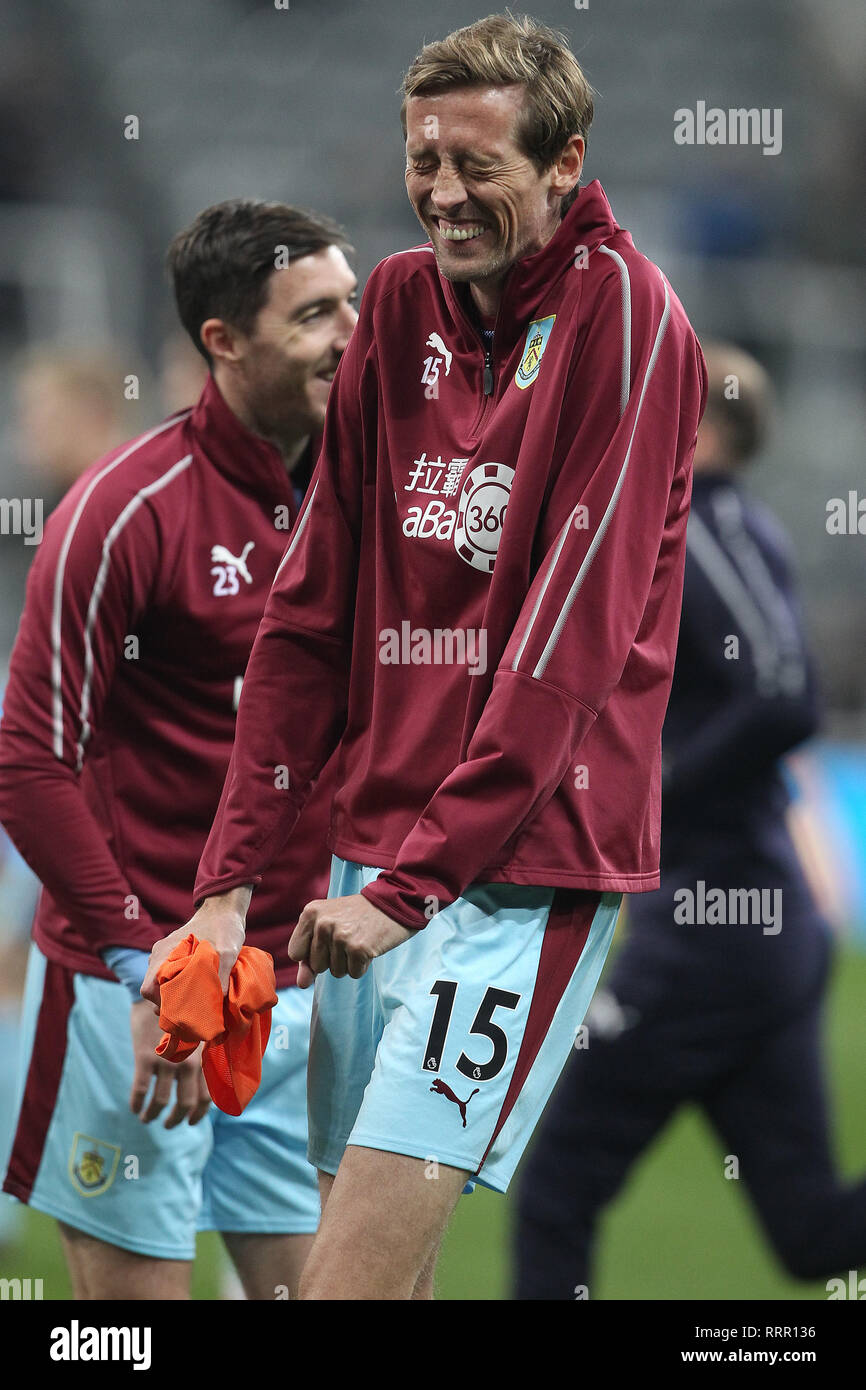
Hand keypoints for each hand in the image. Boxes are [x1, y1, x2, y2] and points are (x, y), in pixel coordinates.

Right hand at [129, 1000, 210, 1127]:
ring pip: (162, 1101)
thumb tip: (205, 1089)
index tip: (190, 1121)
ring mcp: (167, 1059)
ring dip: (153, 1115)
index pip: (208, 1096)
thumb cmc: (177, 1016)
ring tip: (146, 1119)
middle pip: (186, 1103)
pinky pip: (140, 1090)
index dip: (199, 1114)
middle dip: (176, 1120)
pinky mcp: (145, 1057)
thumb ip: (202, 1059)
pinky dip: (137, 1104)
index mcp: (204, 1057)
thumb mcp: (196, 1035)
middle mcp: (190, 1061)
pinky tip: (134, 1108)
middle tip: (168, 1125)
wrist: (154, 993)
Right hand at [140, 887, 250, 1005]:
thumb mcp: (227, 952)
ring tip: (195, 1002)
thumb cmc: (223, 928)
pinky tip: (196, 989)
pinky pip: (169, 976)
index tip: (182, 1010)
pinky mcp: (172, 955)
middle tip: (192, 1010)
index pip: (149, 989)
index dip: (162, 1004)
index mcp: (164, 954)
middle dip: (169, 1004)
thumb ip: (220, 977)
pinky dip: (179, 986)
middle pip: (153, 991)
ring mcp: (164, 955)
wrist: (223, 908)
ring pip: (160, 984)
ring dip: (175, 995)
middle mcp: (159, 955)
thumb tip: (217, 1005)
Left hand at [288, 893, 413, 986]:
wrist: (392, 904)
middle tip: (348, 937)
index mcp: (310, 913)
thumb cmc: (357, 917)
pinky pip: (354, 973)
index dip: (312, 954)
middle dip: (333, 959)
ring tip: (359, 939)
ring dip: (349, 962)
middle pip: (316, 966)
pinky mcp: (359, 948)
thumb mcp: (328, 927)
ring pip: (335, 972)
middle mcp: (322, 923)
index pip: (295, 953)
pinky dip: (362, 965)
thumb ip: (309, 956)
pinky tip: (369, 946)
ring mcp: (340, 936)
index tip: (327, 940)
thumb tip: (302, 984)